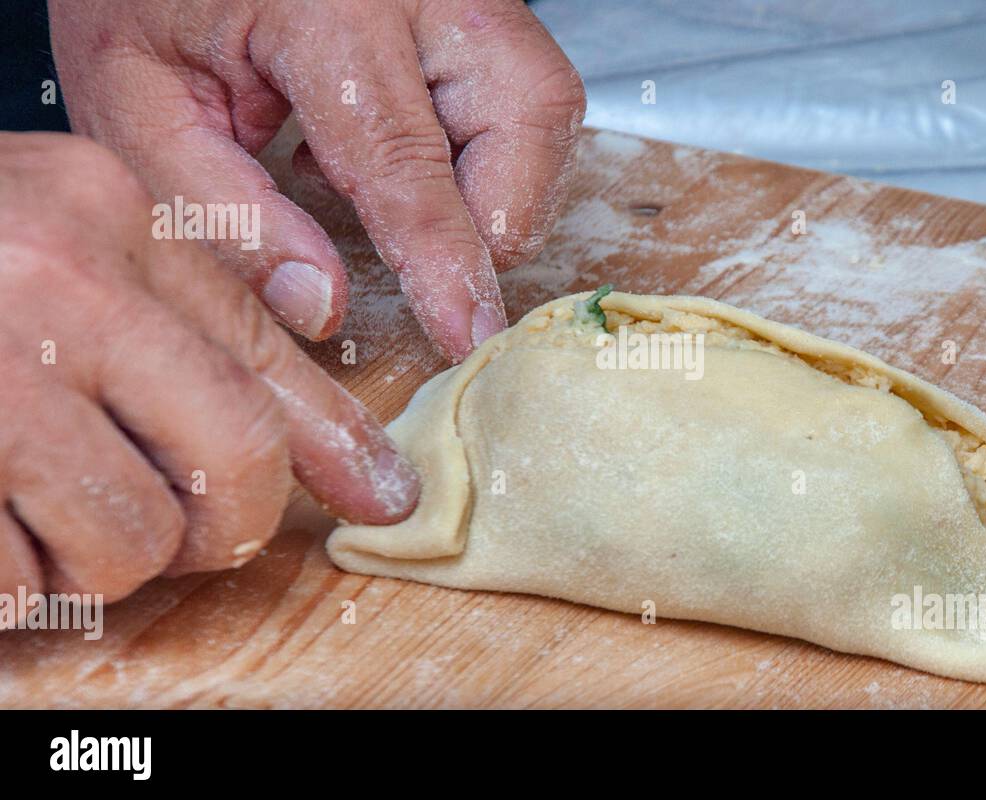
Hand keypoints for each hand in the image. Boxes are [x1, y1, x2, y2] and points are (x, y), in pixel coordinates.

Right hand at [0, 133, 419, 602]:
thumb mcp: (57, 237)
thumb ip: (172, 313)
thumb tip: (301, 424)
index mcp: (103, 213)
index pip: (268, 355)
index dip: (334, 442)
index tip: (379, 493)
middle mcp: (52, 282)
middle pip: (233, 463)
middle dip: (225, 526)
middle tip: (187, 534)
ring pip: (129, 540)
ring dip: (101, 562)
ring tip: (43, 517)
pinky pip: (17, 584)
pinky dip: (14, 586)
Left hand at [49, 0, 585, 360]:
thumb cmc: (153, 7)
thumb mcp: (140, 107)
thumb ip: (223, 210)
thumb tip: (318, 306)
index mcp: (322, 6)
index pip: (405, 156)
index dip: (443, 258)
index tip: (466, 334)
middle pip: (523, 118)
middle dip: (490, 217)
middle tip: (419, 251)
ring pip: (543, 110)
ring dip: (497, 188)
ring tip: (404, 194)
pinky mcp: (484, 5)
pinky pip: (530, 98)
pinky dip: (490, 156)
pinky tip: (413, 156)